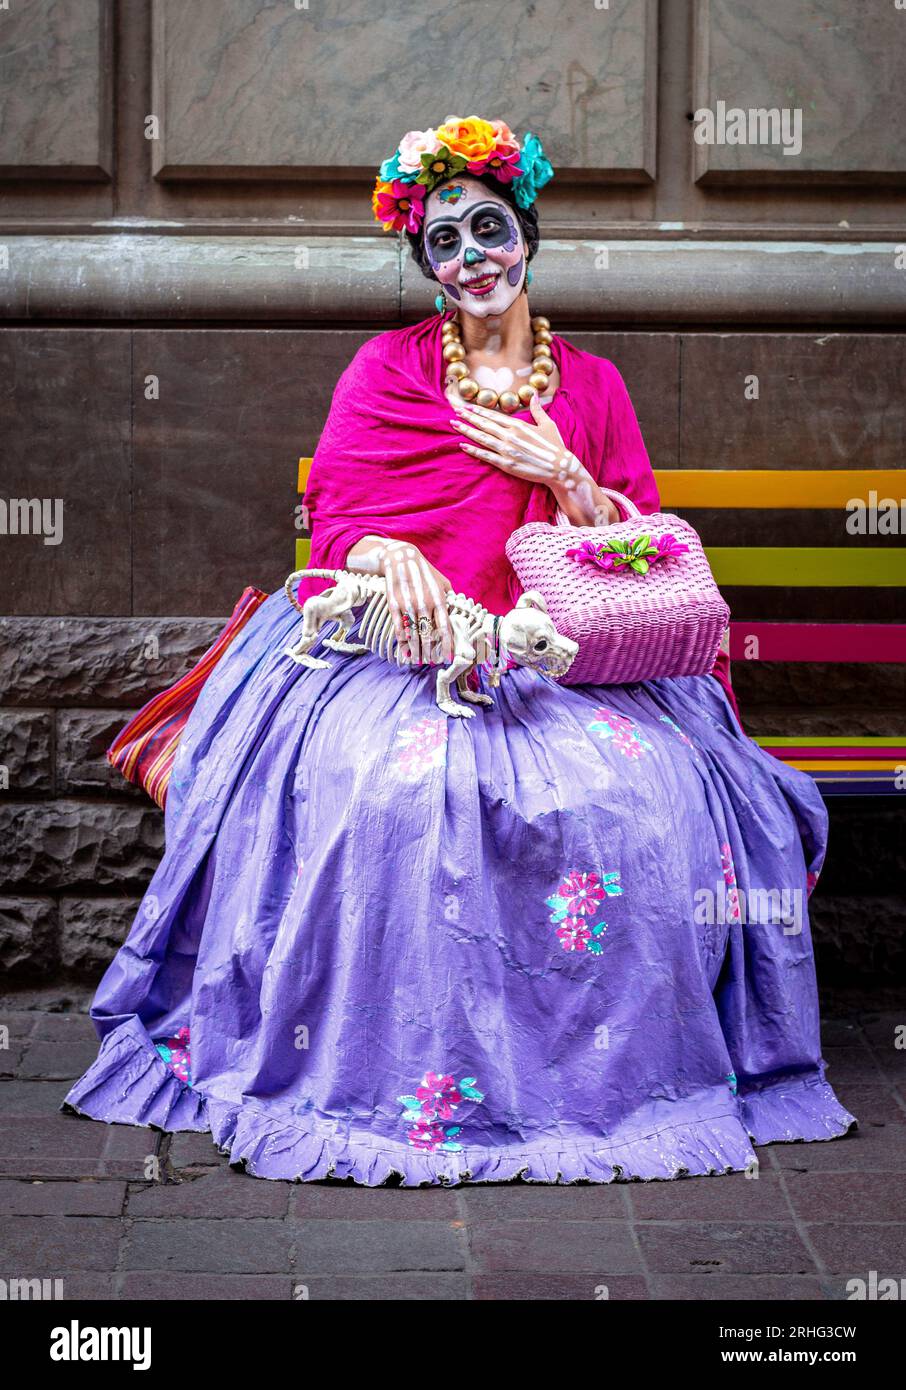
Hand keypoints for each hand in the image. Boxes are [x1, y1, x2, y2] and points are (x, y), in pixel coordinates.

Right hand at [379, 540, 452, 665]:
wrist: (401, 558)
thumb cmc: (425, 572)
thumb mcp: (442, 582)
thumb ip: (450, 598)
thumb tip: (456, 613)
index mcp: (438, 600)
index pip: (444, 627)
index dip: (445, 645)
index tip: (447, 657)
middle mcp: (424, 604)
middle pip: (427, 635)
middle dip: (429, 652)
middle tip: (431, 662)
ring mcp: (408, 605)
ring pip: (412, 634)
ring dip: (415, 650)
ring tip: (418, 661)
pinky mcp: (394, 605)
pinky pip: (399, 627)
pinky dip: (402, 642)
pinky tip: (404, 651)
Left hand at [448, 389, 616, 524]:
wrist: (559, 467)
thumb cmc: (554, 445)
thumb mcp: (547, 424)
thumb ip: (537, 410)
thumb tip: (534, 395)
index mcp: (518, 425)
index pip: (493, 415)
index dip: (479, 410)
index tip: (467, 406)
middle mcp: (510, 435)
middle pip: (484, 424)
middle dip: (468, 417)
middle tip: (454, 412)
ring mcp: (507, 450)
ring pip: (482, 438)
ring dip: (467, 430)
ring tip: (455, 424)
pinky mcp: (506, 464)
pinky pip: (486, 455)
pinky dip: (473, 450)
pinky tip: (462, 445)